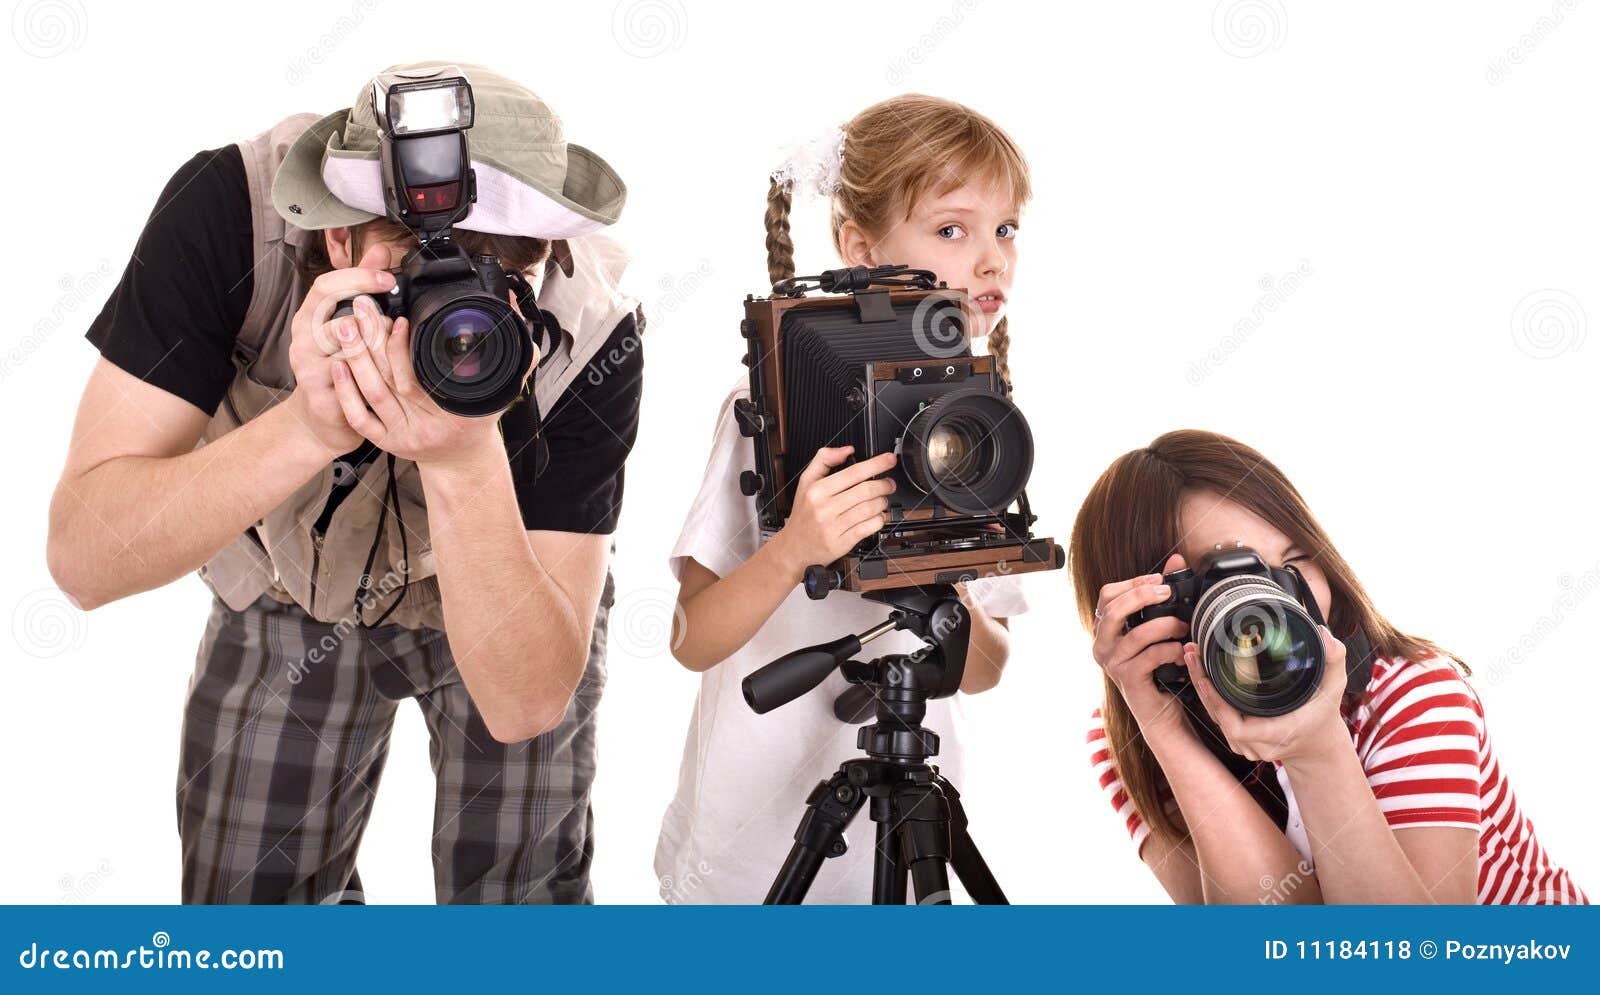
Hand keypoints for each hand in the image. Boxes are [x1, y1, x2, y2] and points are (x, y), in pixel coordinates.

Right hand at [285, 242, 395, 456]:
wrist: (324, 415)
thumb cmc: (337, 362)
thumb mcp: (348, 319)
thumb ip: (362, 284)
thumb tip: (379, 249)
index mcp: (310, 315)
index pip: (327, 285)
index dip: (358, 279)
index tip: (388, 279)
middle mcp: (304, 339)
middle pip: (336, 317)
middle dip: (372, 319)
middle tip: (395, 319)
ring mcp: (307, 368)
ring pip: (345, 351)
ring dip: (375, 348)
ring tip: (392, 347)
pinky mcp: (319, 396)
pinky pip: (350, 384)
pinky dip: (372, 376)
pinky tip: (387, 373)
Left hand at [329, 293, 535, 468]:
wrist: (464, 461)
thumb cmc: (479, 422)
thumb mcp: (504, 392)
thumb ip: (517, 357)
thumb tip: (515, 318)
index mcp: (453, 414)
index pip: (420, 377)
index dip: (404, 348)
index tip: (399, 319)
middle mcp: (424, 426)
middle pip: (389, 381)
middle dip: (371, 341)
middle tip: (361, 309)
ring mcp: (402, 436)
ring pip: (371, 394)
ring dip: (355, 359)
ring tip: (346, 326)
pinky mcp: (385, 442)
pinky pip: (359, 418)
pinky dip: (346, 393)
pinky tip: (337, 367)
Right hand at [770, 445, 896, 576]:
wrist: (794, 547)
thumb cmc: (803, 514)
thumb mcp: (806, 482)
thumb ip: (824, 460)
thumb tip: (846, 450)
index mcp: (817, 491)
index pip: (853, 473)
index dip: (876, 464)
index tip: (889, 460)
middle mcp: (825, 508)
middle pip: (865, 491)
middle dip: (884, 485)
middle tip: (889, 483)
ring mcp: (833, 527)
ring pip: (870, 509)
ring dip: (882, 502)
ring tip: (881, 499)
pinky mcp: (842, 543)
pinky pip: (869, 528)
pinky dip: (879, 520)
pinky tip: (877, 516)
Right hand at [1090, 553, 1193, 742]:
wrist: (1160, 711)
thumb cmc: (1159, 668)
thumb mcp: (1159, 628)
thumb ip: (1162, 595)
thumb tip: (1177, 559)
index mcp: (1105, 629)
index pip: (1107, 595)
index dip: (1132, 583)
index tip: (1159, 580)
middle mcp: (1103, 645)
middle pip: (1114, 609)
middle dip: (1144, 596)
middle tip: (1169, 593)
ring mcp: (1112, 663)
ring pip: (1137, 633)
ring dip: (1167, 626)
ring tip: (1185, 628)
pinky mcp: (1128, 678)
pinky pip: (1151, 656)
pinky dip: (1172, 650)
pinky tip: (1184, 651)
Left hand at [1181, 624, 1350, 763]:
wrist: (1317, 745)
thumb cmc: (1323, 714)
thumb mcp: (1334, 686)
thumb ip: (1333, 659)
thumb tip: (1323, 632)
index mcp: (1277, 734)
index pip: (1238, 727)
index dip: (1219, 705)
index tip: (1207, 680)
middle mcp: (1257, 743)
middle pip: (1218, 717)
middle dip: (1202, 686)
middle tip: (1193, 654)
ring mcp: (1246, 744)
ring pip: (1214, 717)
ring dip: (1200, 687)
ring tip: (1192, 656)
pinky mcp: (1239, 738)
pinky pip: (1217, 716)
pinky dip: (1207, 694)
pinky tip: (1200, 671)